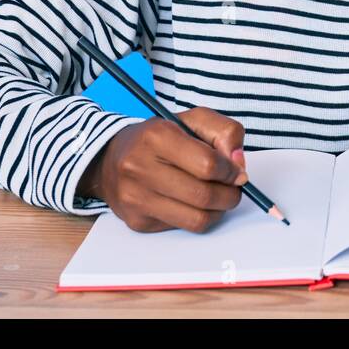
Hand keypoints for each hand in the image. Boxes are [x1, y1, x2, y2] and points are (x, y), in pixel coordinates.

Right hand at [76, 107, 248, 233]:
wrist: (110, 159)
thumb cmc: (160, 139)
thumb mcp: (193, 120)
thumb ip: (225, 132)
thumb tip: (238, 165)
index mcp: (157, 136)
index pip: (208, 164)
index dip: (231, 171)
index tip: (237, 171)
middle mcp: (140, 167)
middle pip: (204, 195)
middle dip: (230, 194)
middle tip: (233, 187)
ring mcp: (136, 197)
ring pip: (197, 218)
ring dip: (218, 210)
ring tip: (218, 197)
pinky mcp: (137, 221)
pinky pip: (184, 228)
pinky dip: (198, 217)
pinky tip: (193, 203)